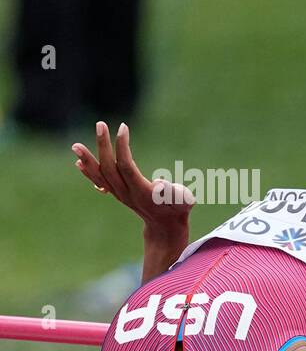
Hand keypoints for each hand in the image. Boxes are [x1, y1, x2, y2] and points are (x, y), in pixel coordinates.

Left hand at [71, 122, 194, 234]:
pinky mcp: (117, 194)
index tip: (123, 127)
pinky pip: (100, 183)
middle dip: (103, 146)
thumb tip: (160, 183)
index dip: (123, 147)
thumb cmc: (179, 208)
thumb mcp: (184, 201)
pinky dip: (89, 173)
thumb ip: (177, 193)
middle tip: (100, 124)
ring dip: (87, 160)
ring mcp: (120, 195)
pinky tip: (79, 162)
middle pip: (109, 168)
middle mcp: (127, 194)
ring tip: (75, 145)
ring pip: (100, 176)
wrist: (166, 226)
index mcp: (142, 192)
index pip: (126, 166)